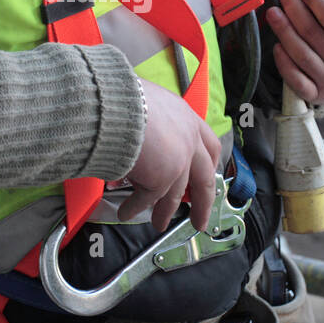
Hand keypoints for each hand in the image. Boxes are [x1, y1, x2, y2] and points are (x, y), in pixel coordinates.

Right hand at [121, 79, 221, 233]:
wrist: (113, 106)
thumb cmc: (121, 99)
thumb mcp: (145, 102)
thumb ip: (152, 122)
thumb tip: (140, 137)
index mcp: (187, 118)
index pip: (209, 145)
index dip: (210, 164)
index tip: (207, 177)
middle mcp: (188, 140)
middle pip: (203, 178)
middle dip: (203, 203)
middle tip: (199, 219)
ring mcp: (178, 161)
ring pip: (175, 195)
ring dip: (165, 211)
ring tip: (159, 224)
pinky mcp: (162, 178)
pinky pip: (148, 198)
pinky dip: (135, 207)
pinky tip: (126, 212)